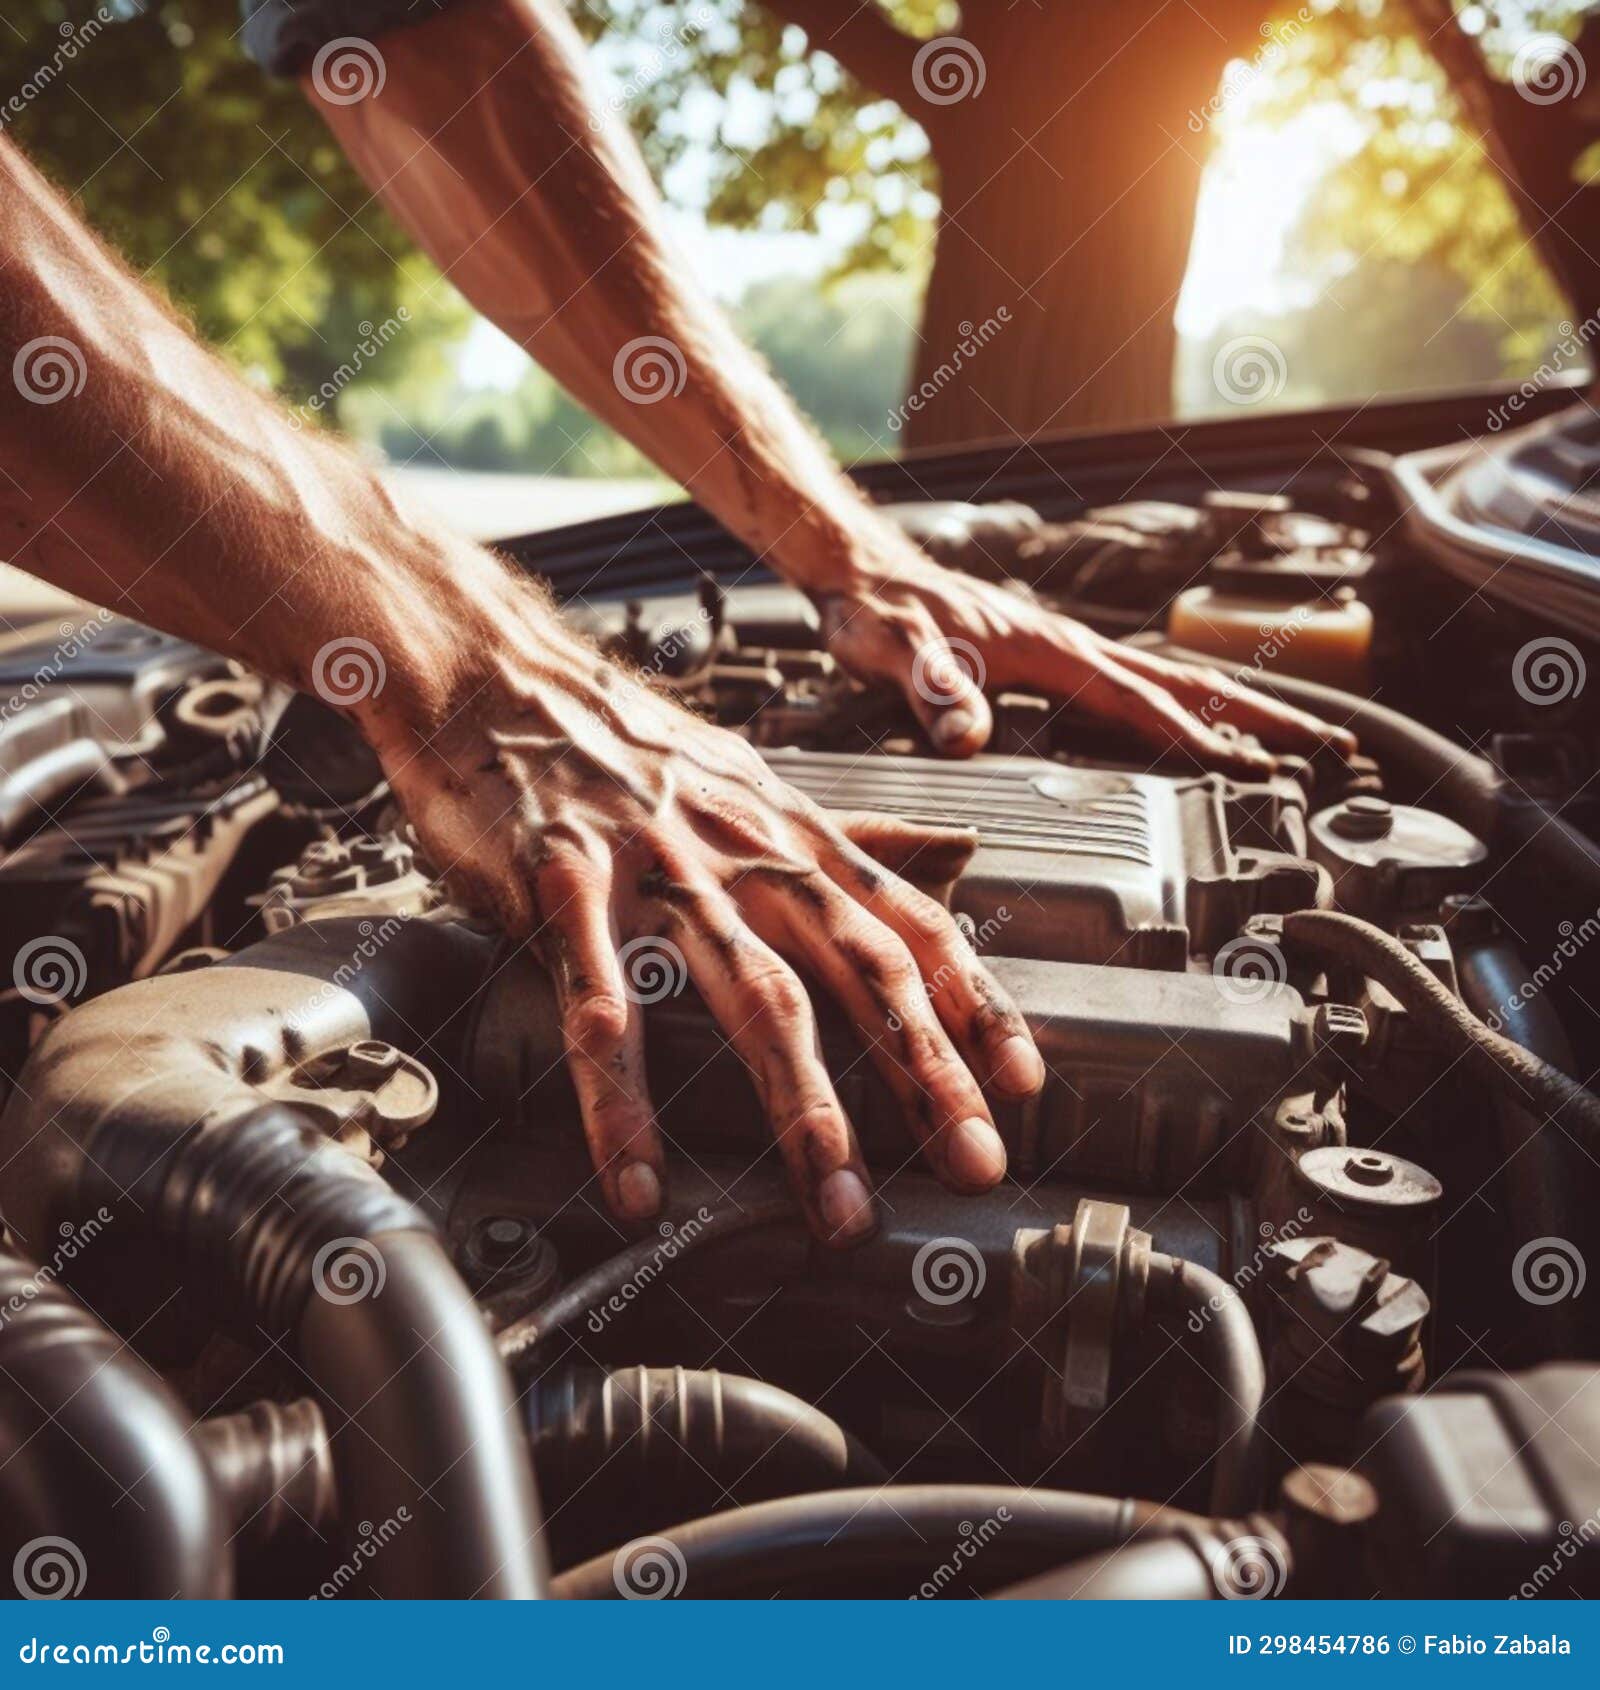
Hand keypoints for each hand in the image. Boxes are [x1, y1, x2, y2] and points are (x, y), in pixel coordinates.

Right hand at [367, 612, 1043, 1244]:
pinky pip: (602, 1004)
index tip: (1022, 1081)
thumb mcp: (751, 777)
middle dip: (926, 1071)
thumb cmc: (625, 739)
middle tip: (973, 1163)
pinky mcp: (567, 885)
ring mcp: (660, 867)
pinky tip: (638, 1174)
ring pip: (753, 994)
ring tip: (835, 1201)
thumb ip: (843, 832)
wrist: (498, 675)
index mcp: (793, 830)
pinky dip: (621, 1098)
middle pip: (859, 967)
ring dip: (804, 1108)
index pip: (910, 920)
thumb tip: (935, 853)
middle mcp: (745, 850)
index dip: (975, 1001)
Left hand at [818, 549, 1356, 775]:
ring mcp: (1060, 647)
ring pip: (1163, 678)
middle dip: (1256, 712)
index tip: (1256, 765)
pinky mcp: (1044, 654)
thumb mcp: (895, 653)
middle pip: (1180, 681)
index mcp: (1047, 649)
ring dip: (1228, 705)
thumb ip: (933, 690)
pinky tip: (1180, 720)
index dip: (1197, 735)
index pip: (1140, 699)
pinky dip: (1175, 702)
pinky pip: (1130, 681)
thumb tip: (969, 733)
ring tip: (1282, 735)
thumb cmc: (876, 609)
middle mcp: (1067, 644)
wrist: (855, 568)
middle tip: (1326, 742)